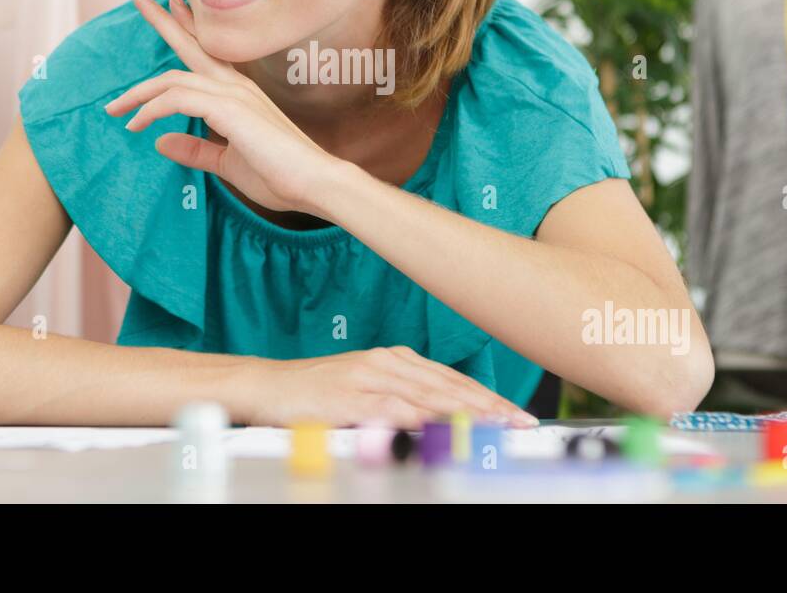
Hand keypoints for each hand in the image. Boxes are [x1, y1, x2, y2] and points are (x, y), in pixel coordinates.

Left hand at [105, 0, 343, 214]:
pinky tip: (136, 125)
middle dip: (162, 21)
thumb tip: (161, 141)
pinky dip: (151, 110)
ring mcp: (233, 94)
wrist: (313, 183)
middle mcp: (237, 86)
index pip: (208, 52)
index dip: (187, 27)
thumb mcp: (228, 162)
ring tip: (113, 108)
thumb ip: (196, 150)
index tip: (171, 5)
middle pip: (191, 45)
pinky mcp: (228, 108)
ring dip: (138, 91)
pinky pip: (176, 98)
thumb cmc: (279, 175)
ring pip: (173, 78)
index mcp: (240, 94)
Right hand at [240, 346, 538, 429]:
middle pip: (448, 386)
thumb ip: (403, 400)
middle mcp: (386, 362)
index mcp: (394, 359)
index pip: (450, 380)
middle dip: (489, 405)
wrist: (266, 386)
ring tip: (496, 426)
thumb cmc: (315, 392)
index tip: (514, 414)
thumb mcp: (366, 391)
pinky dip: (421, 417)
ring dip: (466, 411)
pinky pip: (392, 407)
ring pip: (428, 394)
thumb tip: (441, 418)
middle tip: (520, 422)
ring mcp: (368, 376)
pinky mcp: (349, 395)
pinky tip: (443, 426)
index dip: (486, 397)